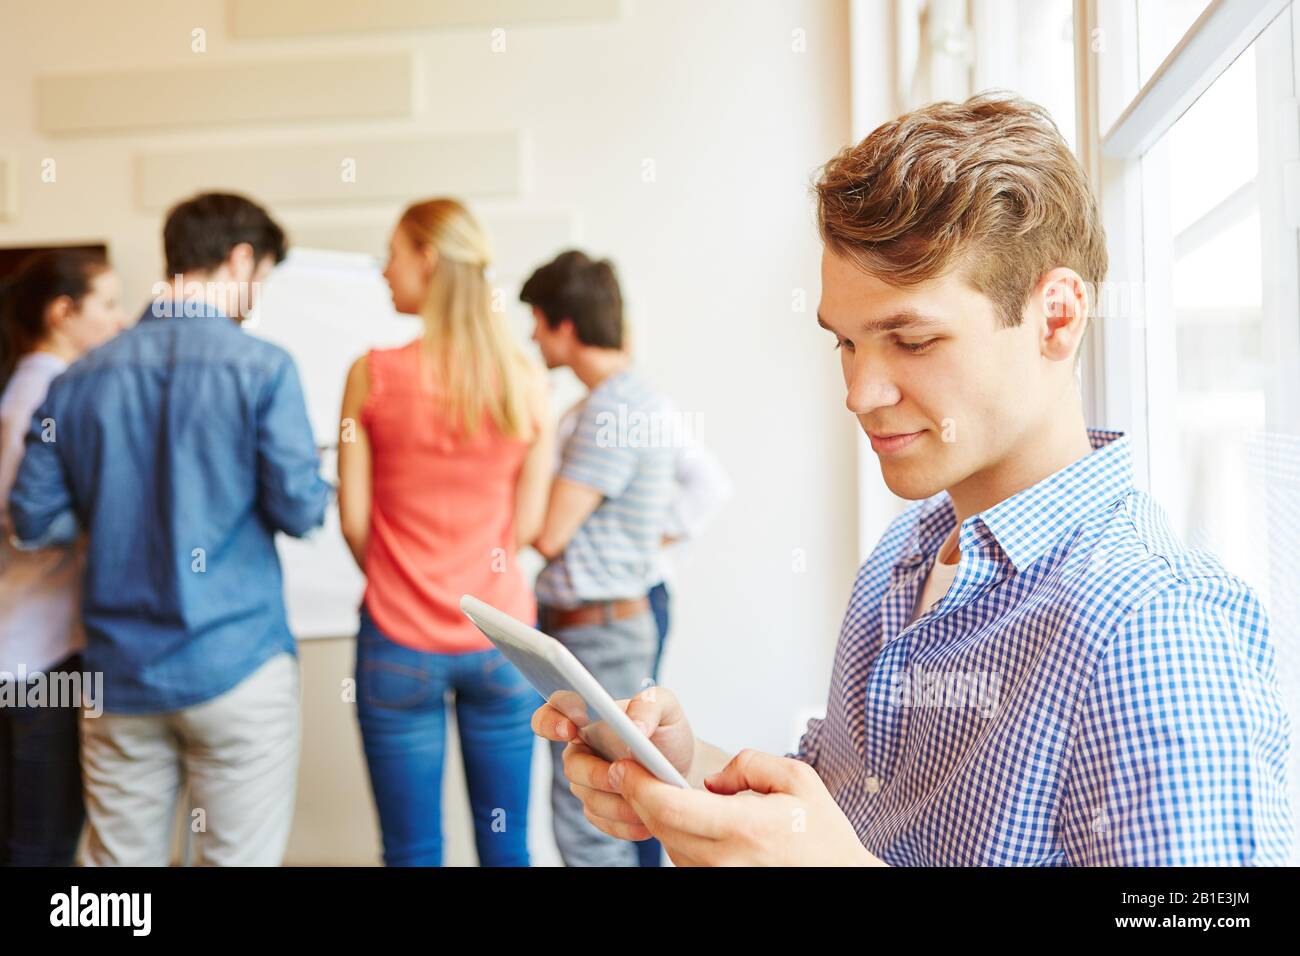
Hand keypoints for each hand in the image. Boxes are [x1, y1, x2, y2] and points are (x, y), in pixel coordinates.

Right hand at [531, 686, 694, 841]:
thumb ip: (650, 703)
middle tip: (623, 775)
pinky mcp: (597, 810)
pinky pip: (602, 821)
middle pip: (572, 766)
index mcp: (588, 717)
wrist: (683, 770)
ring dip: (618, 802)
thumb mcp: (667, 707)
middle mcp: (581, 750)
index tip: (570, 729)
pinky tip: (645, 819)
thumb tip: (633, 725)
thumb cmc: (668, 733)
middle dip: (597, 774)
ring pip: (589, 798)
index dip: (550, 721)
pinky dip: (625, 823)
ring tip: (648, 800)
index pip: (553, 712)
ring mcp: (586, 783)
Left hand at [609, 748, 879, 865]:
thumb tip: (712, 779)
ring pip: (668, 846)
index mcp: (745, 828)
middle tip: (630, 773)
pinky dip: (678, 839)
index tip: (626, 767)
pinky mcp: (718, 888)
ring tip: (662, 794)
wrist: (839, 877)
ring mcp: (719, 880)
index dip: (638, 785)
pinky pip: (684, 862)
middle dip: (639, 796)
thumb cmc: (824, 837)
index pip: (669, 807)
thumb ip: (750, 765)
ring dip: (660, 819)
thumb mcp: (798, 780)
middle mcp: (726, 861)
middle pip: (659, 827)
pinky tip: (688, 822)